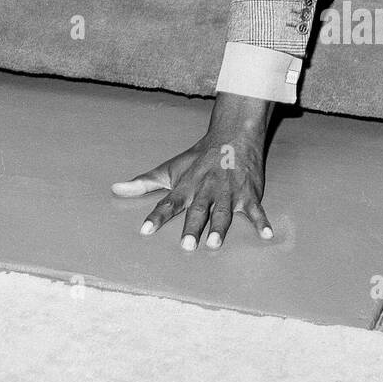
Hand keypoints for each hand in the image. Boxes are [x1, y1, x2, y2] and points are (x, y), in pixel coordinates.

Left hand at [112, 96, 273, 249]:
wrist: (232, 135)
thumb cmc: (198, 158)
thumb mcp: (170, 168)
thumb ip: (144, 183)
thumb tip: (115, 189)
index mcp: (187, 186)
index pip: (168, 203)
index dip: (156, 216)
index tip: (145, 231)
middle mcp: (206, 190)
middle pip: (197, 210)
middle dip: (192, 227)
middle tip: (186, 246)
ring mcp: (228, 192)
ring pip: (224, 211)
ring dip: (220, 227)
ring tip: (214, 243)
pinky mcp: (249, 194)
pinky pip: (256, 210)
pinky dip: (262, 222)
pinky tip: (267, 235)